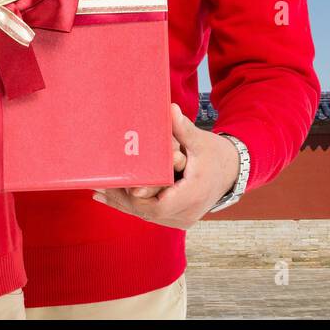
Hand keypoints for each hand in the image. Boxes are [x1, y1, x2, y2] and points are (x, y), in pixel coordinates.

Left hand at [92, 103, 240, 230]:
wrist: (231, 172)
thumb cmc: (215, 155)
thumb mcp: (200, 141)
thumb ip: (183, 129)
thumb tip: (170, 110)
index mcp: (193, 195)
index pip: (158, 203)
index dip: (136, 196)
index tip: (117, 183)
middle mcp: (187, 213)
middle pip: (147, 211)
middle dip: (122, 199)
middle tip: (98, 186)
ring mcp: (181, 219)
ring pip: (147, 215)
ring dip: (123, 204)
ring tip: (99, 192)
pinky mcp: (176, 218)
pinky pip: (151, 215)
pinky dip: (132, 206)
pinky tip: (110, 199)